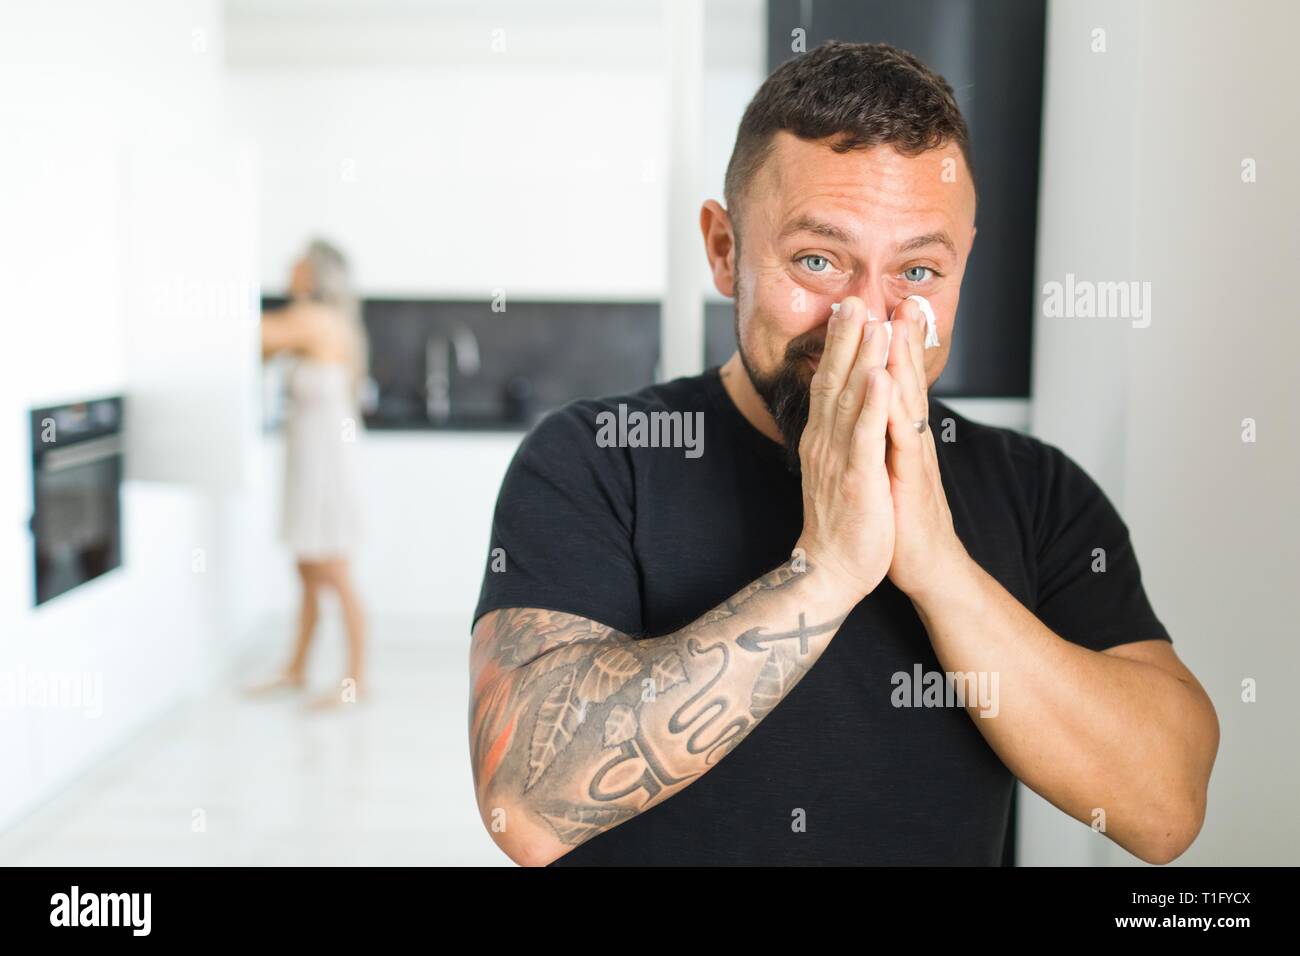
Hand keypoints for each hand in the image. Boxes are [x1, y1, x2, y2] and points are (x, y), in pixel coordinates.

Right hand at [795, 296, 895, 602]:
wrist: (832, 571)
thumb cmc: (843, 523)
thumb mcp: (837, 470)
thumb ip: (839, 436)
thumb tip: (844, 410)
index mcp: (824, 439)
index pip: (829, 383)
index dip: (839, 345)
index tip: (848, 310)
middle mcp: (826, 442)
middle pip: (833, 380)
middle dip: (845, 338)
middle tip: (852, 298)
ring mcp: (839, 458)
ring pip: (848, 399)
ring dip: (860, 357)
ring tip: (870, 321)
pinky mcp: (856, 478)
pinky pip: (863, 435)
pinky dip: (871, 403)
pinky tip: (878, 375)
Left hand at [881, 299, 967, 597]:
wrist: (925, 564)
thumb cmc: (903, 519)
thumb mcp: (890, 469)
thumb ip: (886, 438)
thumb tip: (878, 413)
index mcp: (900, 436)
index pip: (897, 383)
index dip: (893, 347)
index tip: (887, 309)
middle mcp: (910, 440)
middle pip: (907, 381)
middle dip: (904, 339)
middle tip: (903, 298)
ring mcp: (913, 457)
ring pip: (907, 401)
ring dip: (902, 361)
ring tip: (897, 323)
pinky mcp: (911, 478)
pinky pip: (901, 437)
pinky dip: (894, 407)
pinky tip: (888, 382)